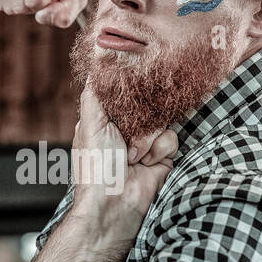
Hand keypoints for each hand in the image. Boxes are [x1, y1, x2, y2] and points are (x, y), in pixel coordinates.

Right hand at [0, 0, 97, 28]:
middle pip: (20, 6)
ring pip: (9, 7)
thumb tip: (40, 17)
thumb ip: (64, 13)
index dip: (47, 4)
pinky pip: (0, 3)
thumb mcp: (76, 2)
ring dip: (23, 4)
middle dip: (35, 6)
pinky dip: (12, 1)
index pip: (34, 2)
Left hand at [68, 88, 177, 244]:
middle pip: (146, 103)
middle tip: (127, 133)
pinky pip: (171, 138)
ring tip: (133, 157)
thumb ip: (97, 90)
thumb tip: (97, 54)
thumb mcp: (90, 122)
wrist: (114, 206)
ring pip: (161, 119)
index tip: (136, 83)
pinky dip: (160, 150)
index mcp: (104, 119)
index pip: (123, 91)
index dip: (130, 88)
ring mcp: (144, 143)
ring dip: (148, 138)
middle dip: (140, 117)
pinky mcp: (162, 157)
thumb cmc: (96, 167)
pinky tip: (146, 164)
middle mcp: (124, 130)